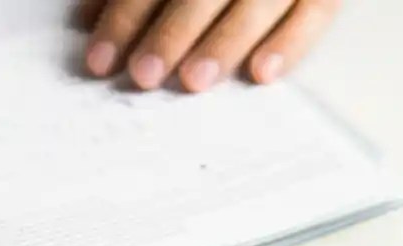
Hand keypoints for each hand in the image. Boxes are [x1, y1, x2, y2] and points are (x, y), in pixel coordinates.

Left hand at [79, 0, 340, 91]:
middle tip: (143, 74)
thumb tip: (86, 18)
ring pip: (258, 0)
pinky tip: (261, 73)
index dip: (123, 15)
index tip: (99, 59)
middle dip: (170, 32)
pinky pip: (316, 11)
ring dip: (223, 41)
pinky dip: (291, 43)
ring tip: (193, 81)